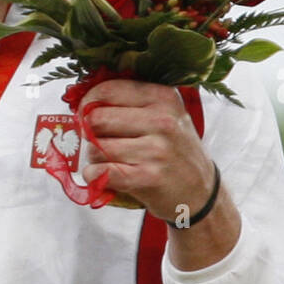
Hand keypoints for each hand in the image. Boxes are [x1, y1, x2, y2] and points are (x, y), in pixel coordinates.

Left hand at [78, 79, 241, 268]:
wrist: (201, 193)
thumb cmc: (174, 152)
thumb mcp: (165, 116)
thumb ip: (131, 104)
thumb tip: (83, 102)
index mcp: (163, 98)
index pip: (107, 90)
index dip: (87, 104)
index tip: (87, 115)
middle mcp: (162, 121)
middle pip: (97, 119)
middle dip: (89, 133)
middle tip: (99, 142)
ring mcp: (156, 150)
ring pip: (96, 147)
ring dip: (93, 157)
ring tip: (108, 161)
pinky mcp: (148, 177)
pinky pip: (100, 171)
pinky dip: (93, 175)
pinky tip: (101, 175)